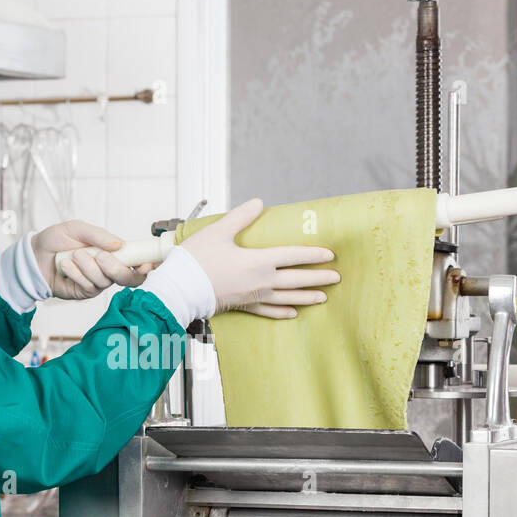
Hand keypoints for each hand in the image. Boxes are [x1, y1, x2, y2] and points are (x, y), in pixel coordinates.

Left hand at [31, 220, 151, 299]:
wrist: (35, 256)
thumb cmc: (56, 240)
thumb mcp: (77, 229)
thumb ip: (99, 235)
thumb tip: (120, 244)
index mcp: (113, 252)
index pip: (137, 263)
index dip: (145, 266)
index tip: (145, 264)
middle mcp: (108, 269)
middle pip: (127, 278)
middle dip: (115, 267)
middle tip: (100, 256)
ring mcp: (97, 283)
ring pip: (105, 281)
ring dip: (88, 267)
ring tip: (73, 256)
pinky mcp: (84, 293)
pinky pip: (88, 287)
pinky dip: (76, 274)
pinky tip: (66, 266)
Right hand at [182, 198, 339, 317]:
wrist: (180, 289)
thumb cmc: (196, 260)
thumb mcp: (219, 231)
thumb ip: (241, 216)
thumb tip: (259, 203)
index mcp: (259, 261)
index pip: (294, 256)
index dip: (314, 254)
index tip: (330, 255)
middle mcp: (261, 282)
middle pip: (297, 279)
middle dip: (318, 277)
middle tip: (336, 276)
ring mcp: (253, 296)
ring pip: (288, 298)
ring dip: (307, 296)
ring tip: (322, 297)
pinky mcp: (243, 306)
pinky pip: (268, 311)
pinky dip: (282, 312)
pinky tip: (293, 313)